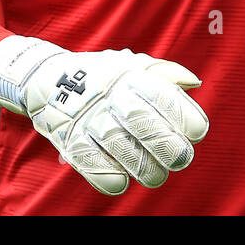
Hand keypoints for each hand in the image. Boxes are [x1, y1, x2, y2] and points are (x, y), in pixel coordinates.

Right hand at [0, 36, 209, 195]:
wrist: (47, 79)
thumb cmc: (103, 77)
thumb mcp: (132, 65)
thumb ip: (164, 74)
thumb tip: (193, 84)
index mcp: (129, 76)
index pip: (162, 95)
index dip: (185, 116)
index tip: (198, 132)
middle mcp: (108, 95)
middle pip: (143, 123)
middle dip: (169, 146)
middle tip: (182, 158)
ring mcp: (87, 118)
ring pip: (121, 148)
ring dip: (145, 167)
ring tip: (156, 174)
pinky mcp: (68, 139)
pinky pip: (92, 165)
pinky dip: (111, 177)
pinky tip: (123, 180)